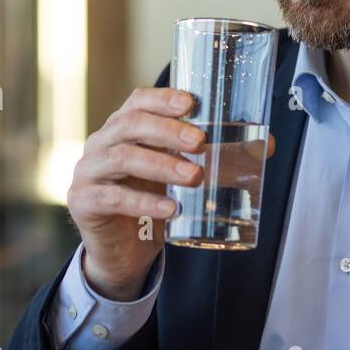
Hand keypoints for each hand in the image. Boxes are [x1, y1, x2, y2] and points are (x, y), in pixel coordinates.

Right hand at [67, 87, 204, 300]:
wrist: (123, 252)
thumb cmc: (153, 202)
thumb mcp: (181, 177)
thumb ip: (217, 159)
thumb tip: (266, 145)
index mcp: (123, 128)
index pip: (138, 101)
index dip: (163, 98)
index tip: (191, 104)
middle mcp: (102, 143)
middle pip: (130, 124)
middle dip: (167, 130)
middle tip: (200, 144)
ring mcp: (88, 171)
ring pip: (122, 157)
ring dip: (161, 164)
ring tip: (194, 177)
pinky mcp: (83, 201)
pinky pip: (113, 197)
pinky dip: (144, 202)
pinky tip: (171, 209)